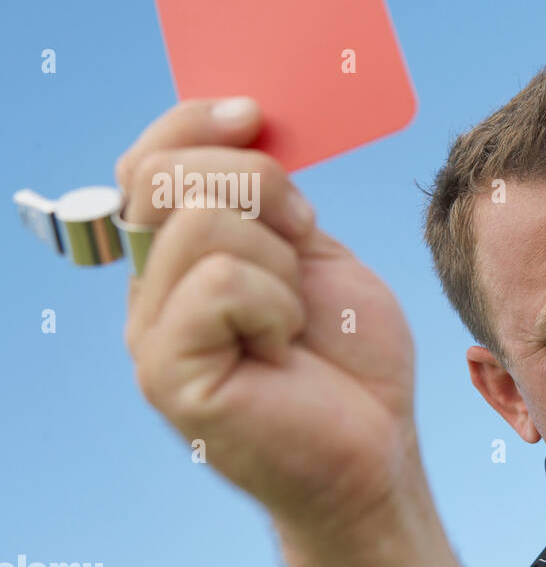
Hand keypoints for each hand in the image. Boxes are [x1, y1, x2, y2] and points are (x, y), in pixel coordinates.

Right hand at [118, 97, 421, 544]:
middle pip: (160, 175)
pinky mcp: (167, 371)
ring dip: (280, 260)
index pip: (148, 162)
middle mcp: (152, 290)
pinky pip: (220, 282)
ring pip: (201, 221)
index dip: (194, 123)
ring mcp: (151, 331)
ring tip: (296, 318)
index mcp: (181, 257)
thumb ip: (269, 199)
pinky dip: (276, 303)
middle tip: (305, 236)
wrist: (375, 450)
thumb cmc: (350, 359)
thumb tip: (243, 124)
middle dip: (257, 184)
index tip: (256, 117)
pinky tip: (284, 346)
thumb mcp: (316, 255)